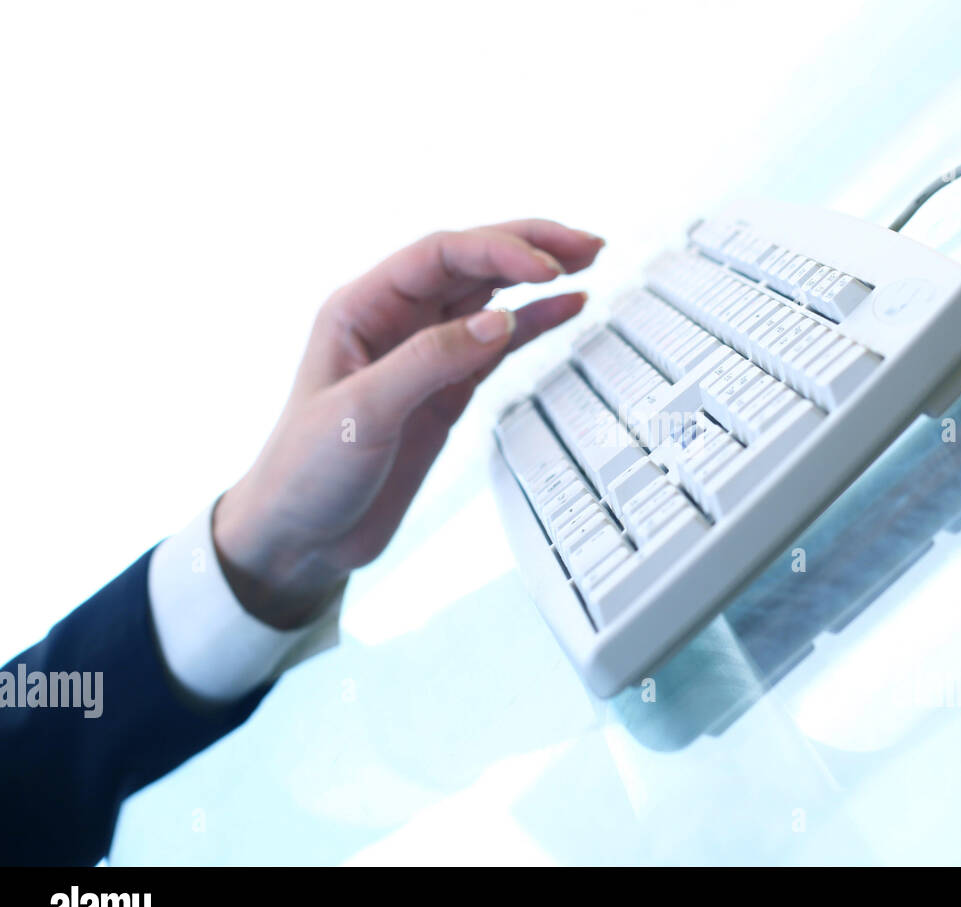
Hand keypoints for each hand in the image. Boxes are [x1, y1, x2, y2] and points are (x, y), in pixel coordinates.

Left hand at [213, 219, 603, 626]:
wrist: (300, 536)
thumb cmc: (304, 472)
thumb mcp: (362, 413)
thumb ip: (430, 361)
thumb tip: (498, 321)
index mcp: (360, 309)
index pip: (439, 255)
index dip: (497, 250)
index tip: (546, 268)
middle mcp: (394, 321)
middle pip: (470, 262)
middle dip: (528, 247)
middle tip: (584, 244)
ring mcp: (425, 355)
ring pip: (490, 298)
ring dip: (537, 279)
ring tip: (586, 261)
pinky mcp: (446, 390)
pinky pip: (499, 344)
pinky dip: (534, 325)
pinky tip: (566, 309)